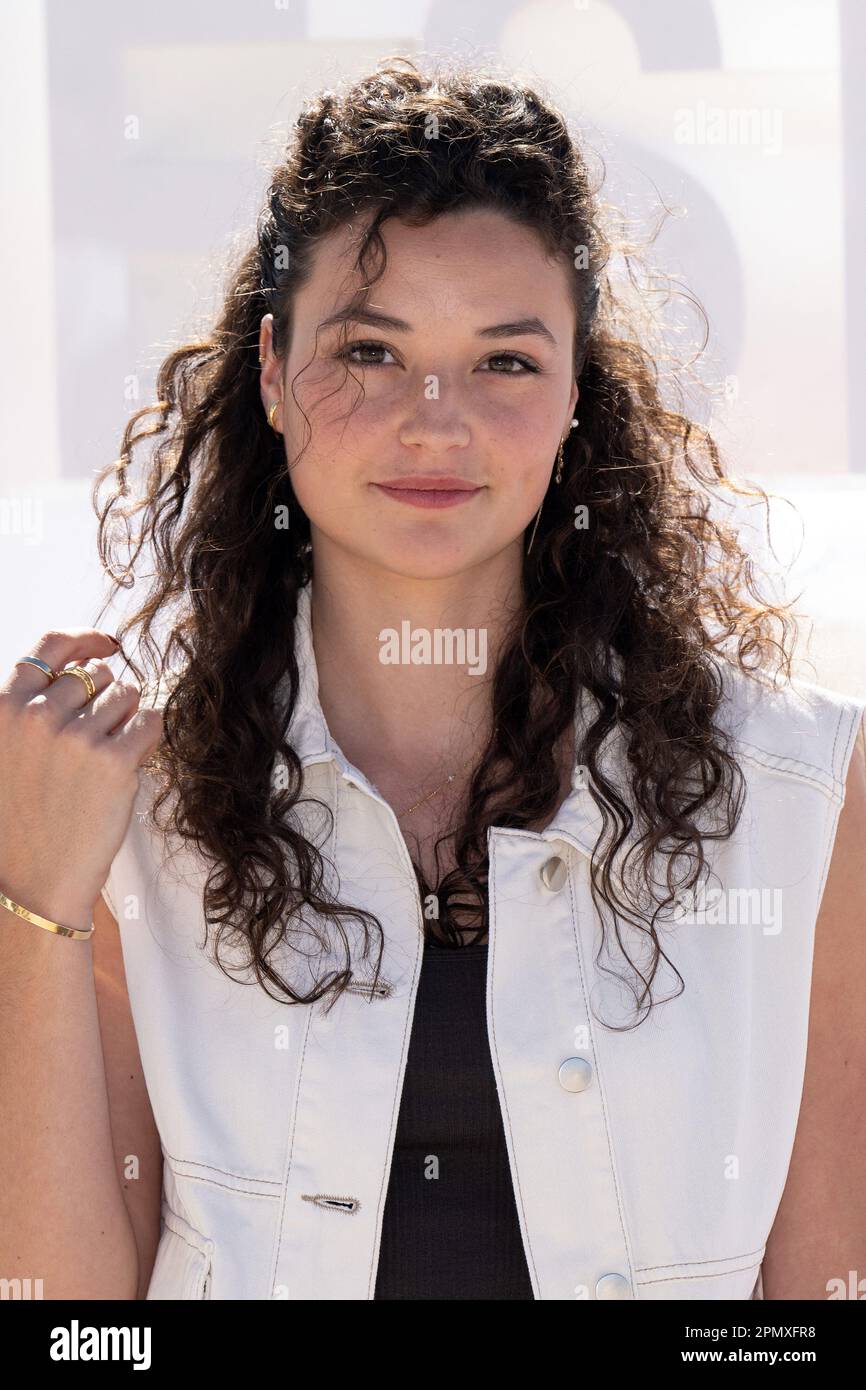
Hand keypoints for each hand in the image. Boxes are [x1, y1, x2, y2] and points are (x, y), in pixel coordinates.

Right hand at [0, 629, 163, 929]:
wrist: (31, 882)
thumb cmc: (20, 818)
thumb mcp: (5, 752)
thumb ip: (32, 708)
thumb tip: (88, 666)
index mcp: (3, 708)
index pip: (50, 646)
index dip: (85, 639)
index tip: (107, 645)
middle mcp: (36, 716)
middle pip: (97, 676)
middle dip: (106, 699)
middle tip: (99, 739)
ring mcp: (76, 738)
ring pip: (127, 696)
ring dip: (128, 720)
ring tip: (107, 760)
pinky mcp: (114, 762)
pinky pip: (152, 723)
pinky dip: (149, 737)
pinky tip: (132, 761)